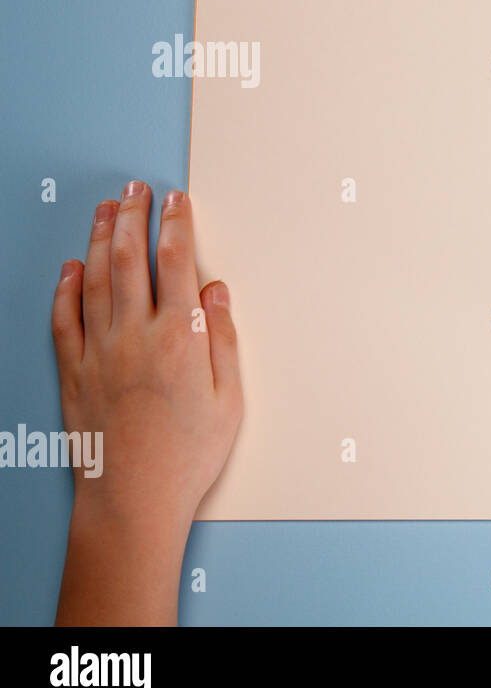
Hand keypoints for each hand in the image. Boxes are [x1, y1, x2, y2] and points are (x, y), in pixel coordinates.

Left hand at [53, 181, 241, 624]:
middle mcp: (134, 336)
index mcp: (179, 339)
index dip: (177, 225)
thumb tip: (215, 291)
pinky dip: (65, 287)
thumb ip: (222, 338)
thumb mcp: (229, 398)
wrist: (132, 498)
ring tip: (106, 210)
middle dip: (134, 216)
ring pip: (93, 279)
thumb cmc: (187, 455)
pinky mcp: (73, 372)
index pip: (176, 263)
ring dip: (99, 239)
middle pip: (129, 259)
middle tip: (137, 189)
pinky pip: (64, 318)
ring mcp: (98, 352)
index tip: (177, 202)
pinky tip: (70, 268)